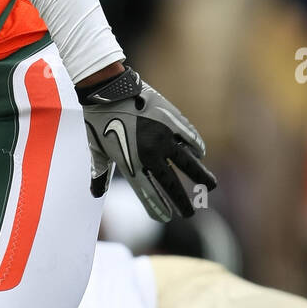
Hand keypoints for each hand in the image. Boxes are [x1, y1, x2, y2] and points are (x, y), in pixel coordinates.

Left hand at [78, 65, 216, 222]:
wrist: (107, 89)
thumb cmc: (98, 120)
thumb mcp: (95, 150)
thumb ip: (98, 173)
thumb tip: (95, 193)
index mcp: (130, 164)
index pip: (147, 193)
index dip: (157, 207)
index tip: (167, 218)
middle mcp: (149, 154)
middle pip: (171, 184)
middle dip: (182, 201)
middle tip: (190, 214)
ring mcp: (162, 137)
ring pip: (187, 162)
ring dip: (201, 175)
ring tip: (211, 185)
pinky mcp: (170, 120)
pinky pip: (188, 137)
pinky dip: (196, 146)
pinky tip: (201, 153)